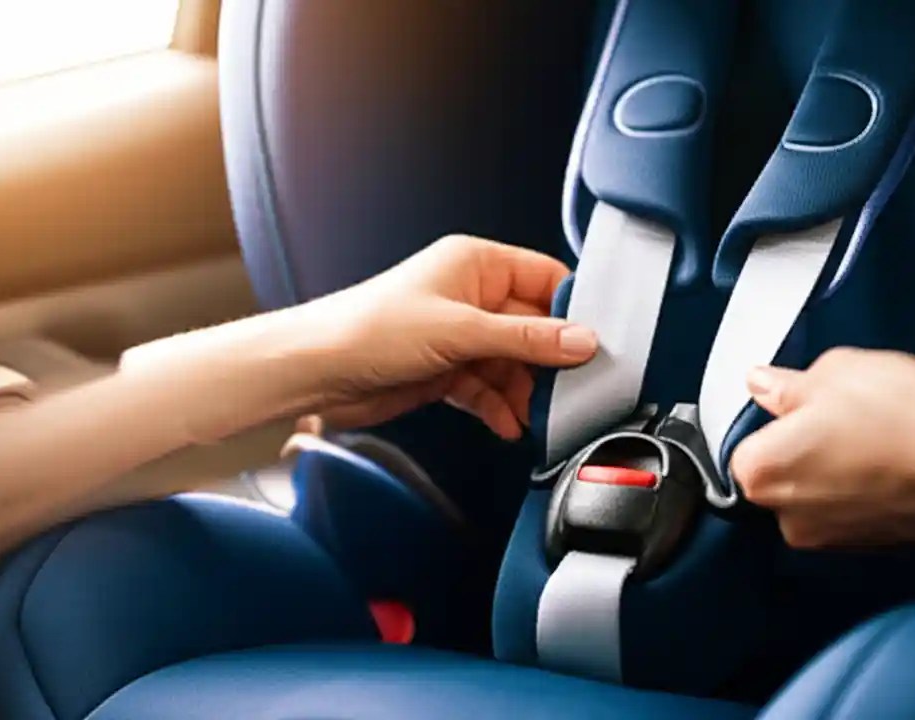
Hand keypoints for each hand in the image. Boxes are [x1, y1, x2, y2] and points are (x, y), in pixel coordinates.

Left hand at [300, 235, 597, 437]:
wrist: (316, 370)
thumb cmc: (370, 329)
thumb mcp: (460, 331)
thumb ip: (525, 338)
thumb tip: (581, 339)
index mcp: (475, 264)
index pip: (544, 278)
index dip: (572, 309)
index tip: (599, 341)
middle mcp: (470, 296)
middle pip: (533, 326)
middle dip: (551, 360)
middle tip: (577, 388)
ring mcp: (458, 335)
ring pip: (512, 363)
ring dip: (526, 391)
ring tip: (540, 416)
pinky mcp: (445, 369)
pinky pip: (487, 388)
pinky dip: (499, 406)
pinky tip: (508, 425)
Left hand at [730, 348, 914, 548]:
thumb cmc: (906, 420)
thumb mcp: (833, 371)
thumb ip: (785, 384)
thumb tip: (763, 384)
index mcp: (760, 471)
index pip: (741, 444)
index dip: (772, 421)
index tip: (798, 407)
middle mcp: (785, 516)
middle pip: (776, 474)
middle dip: (800, 447)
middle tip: (841, 418)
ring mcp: (827, 539)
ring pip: (814, 494)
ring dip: (833, 469)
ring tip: (874, 440)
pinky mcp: (867, 548)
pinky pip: (848, 511)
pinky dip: (862, 490)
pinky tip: (891, 463)